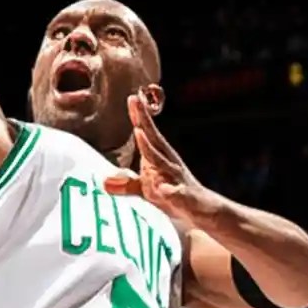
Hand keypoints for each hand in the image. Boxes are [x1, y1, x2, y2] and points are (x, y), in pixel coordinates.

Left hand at [103, 89, 224, 227]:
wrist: (203, 211)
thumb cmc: (173, 195)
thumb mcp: (147, 189)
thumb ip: (127, 185)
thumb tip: (104, 182)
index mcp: (159, 158)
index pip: (147, 134)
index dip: (139, 117)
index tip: (132, 97)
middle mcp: (168, 163)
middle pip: (154, 140)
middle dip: (144, 121)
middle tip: (135, 101)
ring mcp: (177, 178)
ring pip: (162, 162)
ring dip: (150, 148)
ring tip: (138, 133)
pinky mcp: (184, 196)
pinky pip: (177, 193)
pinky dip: (170, 190)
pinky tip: (163, 190)